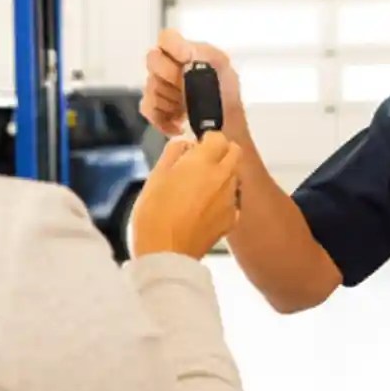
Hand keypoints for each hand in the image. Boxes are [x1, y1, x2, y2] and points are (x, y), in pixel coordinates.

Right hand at [131, 132, 241, 259]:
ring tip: (200, 188)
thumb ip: (173, 153)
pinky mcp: (232, 218)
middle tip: (202, 163)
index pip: (218, 136)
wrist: (166, 255)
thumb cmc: (154, 216)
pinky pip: (233, 199)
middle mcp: (222, 177)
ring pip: (235, 175)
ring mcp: (230, 199)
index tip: (196, 146)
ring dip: (223, 174)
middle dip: (221, 152)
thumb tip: (184, 144)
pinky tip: (204, 208)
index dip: (206, 139)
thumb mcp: (155, 176)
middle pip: (234, 151)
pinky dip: (223, 199)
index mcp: (203, 162)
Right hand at [141, 29, 242, 136]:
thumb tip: (184, 52)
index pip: (166, 38)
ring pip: (149, 86)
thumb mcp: (222, 68)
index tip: (184, 63)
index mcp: (189, 51)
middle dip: (170, 78)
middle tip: (186, 90)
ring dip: (168, 100)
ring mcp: (162, 86)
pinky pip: (146, 107)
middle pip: (153, 60)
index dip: (171, 49)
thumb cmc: (227, 98)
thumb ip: (202, 54)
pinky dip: (162, 118)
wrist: (227, 129)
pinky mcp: (156, 108)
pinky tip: (177, 123)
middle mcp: (172, 65)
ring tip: (186, 109)